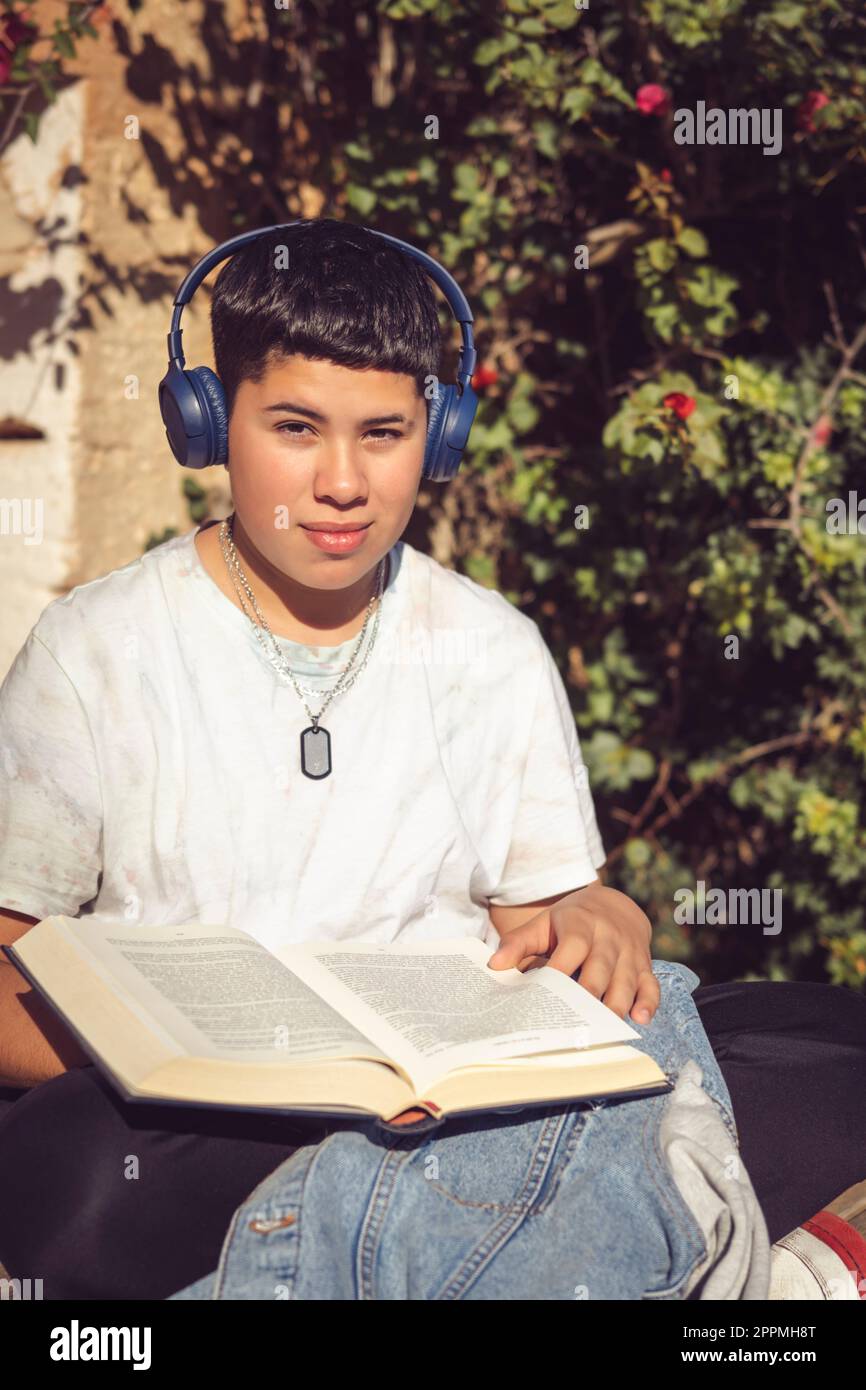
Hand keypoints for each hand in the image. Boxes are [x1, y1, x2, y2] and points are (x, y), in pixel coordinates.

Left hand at [486, 882, 659, 1024]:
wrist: (614, 904)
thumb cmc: (570, 921)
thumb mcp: (544, 923)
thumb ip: (519, 942)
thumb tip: (494, 965)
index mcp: (581, 924)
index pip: (573, 945)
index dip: (562, 968)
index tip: (547, 993)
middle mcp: (608, 937)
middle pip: (601, 967)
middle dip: (590, 992)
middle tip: (577, 1020)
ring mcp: (629, 952)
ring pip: (626, 979)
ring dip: (618, 1002)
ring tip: (607, 1025)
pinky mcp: (644, 965)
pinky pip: (650, 984)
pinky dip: (648, 1002)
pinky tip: (640, 1019)